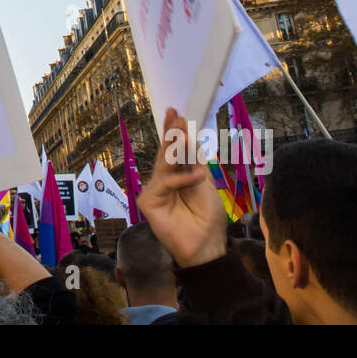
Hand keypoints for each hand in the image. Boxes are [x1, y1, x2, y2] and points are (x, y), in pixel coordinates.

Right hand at [138, 108, 227, 267]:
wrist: (207, 245)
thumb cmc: (207, 217)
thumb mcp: (205, 183)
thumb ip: (195, 162)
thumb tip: (189, 137)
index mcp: (177, 175)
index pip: (173, 149)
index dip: (173, 131)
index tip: (176, 112)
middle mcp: (163, 180)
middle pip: (165, 153)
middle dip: (171, 133)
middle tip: (176, 116)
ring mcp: (154, 191)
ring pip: (164, 165)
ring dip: (175, 150)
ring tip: (185, 136)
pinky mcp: (149, 202)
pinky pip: (165, 184)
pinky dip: (181, 180)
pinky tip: (196, 177)